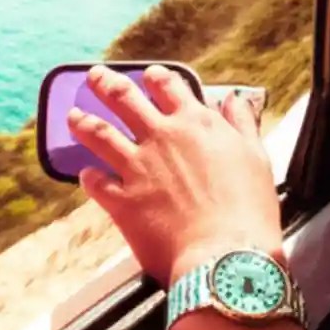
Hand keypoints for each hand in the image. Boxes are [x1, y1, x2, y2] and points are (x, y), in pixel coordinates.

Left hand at [67, 64, 282, 285]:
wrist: (225, 255)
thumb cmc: (248, 211)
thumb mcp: (257, 157)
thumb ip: (243, 124)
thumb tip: (235, 100)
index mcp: (195, 124)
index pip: (169, 87)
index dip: (156, 78)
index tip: (148, 75)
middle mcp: (162, 137)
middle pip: (124, 98)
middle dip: (106, 84)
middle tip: (95, 76)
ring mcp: (138, 167)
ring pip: (99, 133)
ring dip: (83, 121)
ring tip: (72, 115)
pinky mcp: (122, 200)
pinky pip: (95, 182)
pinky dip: (88, 177)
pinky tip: (85, 174)